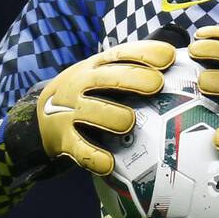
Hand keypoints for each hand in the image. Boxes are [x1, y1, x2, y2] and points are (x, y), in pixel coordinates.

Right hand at [36, 40, 175, 175]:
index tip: (169, 57)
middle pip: (108, 78)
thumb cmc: (88, 96)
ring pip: (93, 111)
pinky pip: (79, 149)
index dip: (146, 53)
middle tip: (156, 84)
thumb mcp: (102, 76)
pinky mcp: (63, 139)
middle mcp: (81, 84)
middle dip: (133, 79)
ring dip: (113, 115)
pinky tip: (109, 163)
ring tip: (129, 122)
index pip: (122, 54)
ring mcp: (71, 111)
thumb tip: (179, 60)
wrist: (40, 120)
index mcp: (96, 66)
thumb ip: (131, 68)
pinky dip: (94, 157)